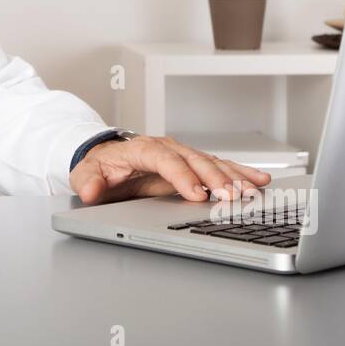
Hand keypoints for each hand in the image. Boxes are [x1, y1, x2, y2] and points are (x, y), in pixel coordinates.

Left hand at [70, 134, 271, 205]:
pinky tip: (259, 180)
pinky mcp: (192, 166)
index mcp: (141, 149)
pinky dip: (239, 173)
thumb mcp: (85, 175)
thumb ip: (87, 183)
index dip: (181, 175)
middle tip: (232, 197)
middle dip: (215, 178)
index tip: (196, 193)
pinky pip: (219, 167)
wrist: (106, 159)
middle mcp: (166, 148)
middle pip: (194, 160)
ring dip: (233, 177)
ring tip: (253, 190)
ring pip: (211, 163)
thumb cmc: (100, 168)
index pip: (164, 159)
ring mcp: (181, 155)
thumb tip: (90, 191)